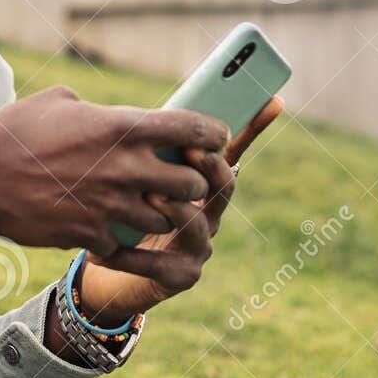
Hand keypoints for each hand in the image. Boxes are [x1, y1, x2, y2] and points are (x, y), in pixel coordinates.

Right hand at [0, 85, 231, 253]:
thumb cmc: (15, 130)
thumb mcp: (62, 102)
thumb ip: (100, 112)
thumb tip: (117, 119)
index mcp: (123, 128)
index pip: (193, 129)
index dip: (214, 135)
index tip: (217, 139)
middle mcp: (125, 169)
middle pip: (191, 184)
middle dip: (194, 184)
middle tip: (186, 181)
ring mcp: (110, 207)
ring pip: (166, 220)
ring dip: (164, 214)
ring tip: (153, 207)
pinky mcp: (91, 236)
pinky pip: (127, 244)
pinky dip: (125, 238)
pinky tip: (115, 229)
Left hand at [75, 96, 283, 323]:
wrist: (109, 269)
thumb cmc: (122, 212)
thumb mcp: (133, 173)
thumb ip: (147, 145)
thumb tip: (142, 103)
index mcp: (203, 185)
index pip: (233, 151)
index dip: (254, 127)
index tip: (271, 101)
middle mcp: (209, 215)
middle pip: (224, 187)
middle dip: (212, 167)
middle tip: (193, 150)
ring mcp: (199, 247)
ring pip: (197, 225)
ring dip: (174, 208)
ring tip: (148, 194)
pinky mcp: (181, 276)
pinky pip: (160, 265)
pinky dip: (133, 255)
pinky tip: (106, 248)